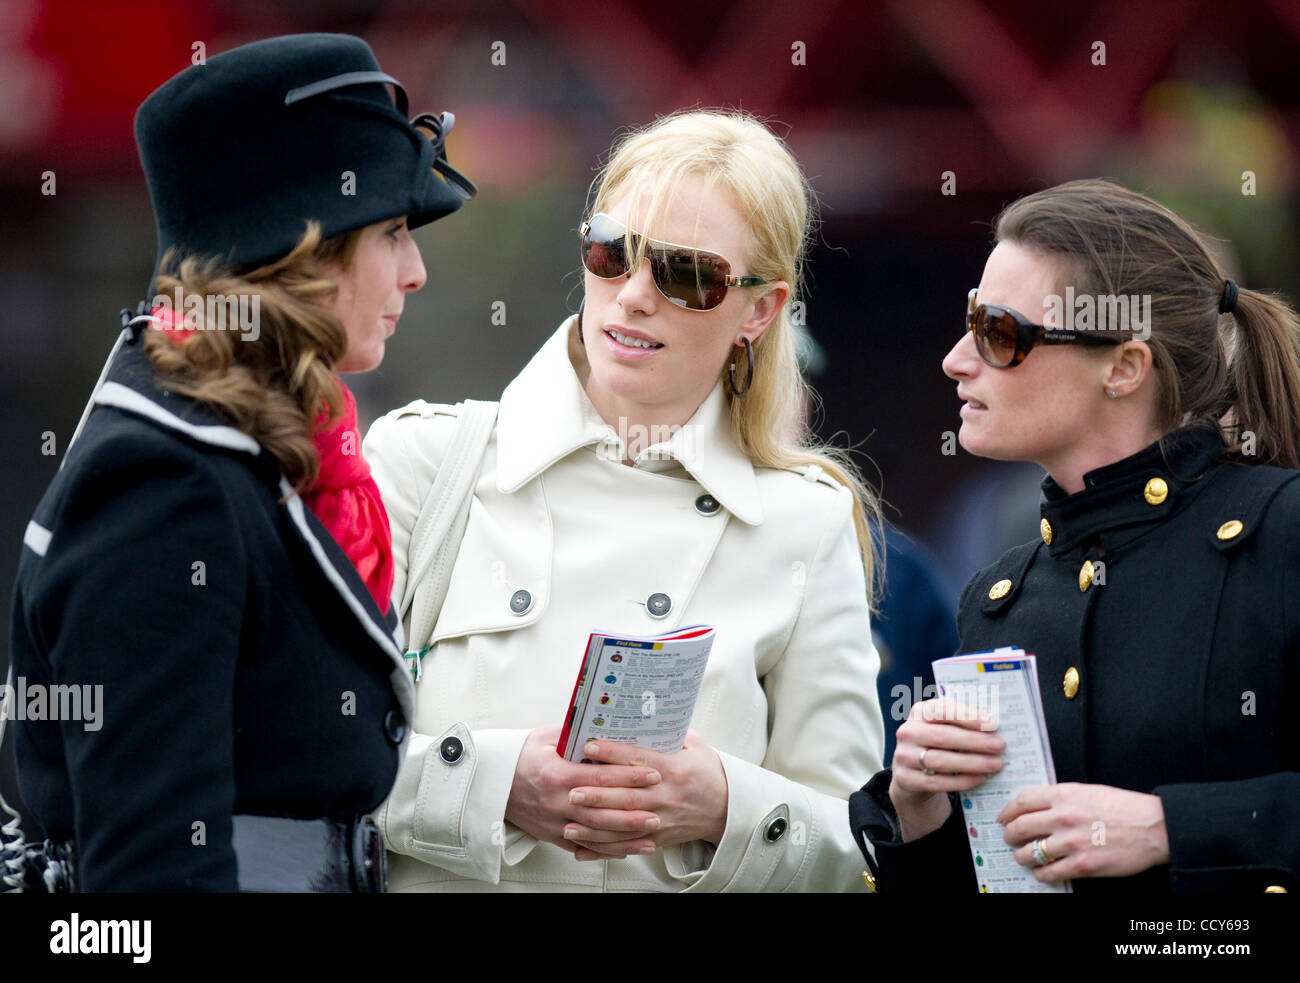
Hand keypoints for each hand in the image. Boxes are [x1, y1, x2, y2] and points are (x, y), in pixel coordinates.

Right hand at [504, 726, 663, 857]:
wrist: (492, 781)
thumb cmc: (522, 756)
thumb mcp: (547, 737)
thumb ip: (577, 736)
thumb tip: (608, 728)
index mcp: (557, 773)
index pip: (601, 777)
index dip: (629, 777)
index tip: (652, 774)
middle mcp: (557, 801)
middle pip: (602, 811)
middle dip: (633, 812)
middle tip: (659, 811)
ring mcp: (555, 821)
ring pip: (595, 833)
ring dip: (625, 836)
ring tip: (651, 835)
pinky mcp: (552, 835)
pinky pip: (583, 846)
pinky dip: (606, 850)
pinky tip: (626, 849)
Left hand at [562, 730, 728, 860]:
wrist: (727, 807)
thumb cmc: (706, 771)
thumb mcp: (693, 745)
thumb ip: (667, 733)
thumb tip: (639, 715)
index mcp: (674, 768)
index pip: (638, 759)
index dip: (612, 753)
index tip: (588, 747)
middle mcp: (666, 795)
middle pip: (627, 795)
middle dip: (598, 793)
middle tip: (571, 789)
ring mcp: (662, 818)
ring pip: (624, 823)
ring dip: (595, 824)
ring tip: (570, 820)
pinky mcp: (658, 836)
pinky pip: (628, 844)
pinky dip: (604, 848)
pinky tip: (582, 847)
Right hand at [889, 697, 1003, 840]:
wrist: (912, 776)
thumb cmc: (937, 746)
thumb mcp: (944, 728)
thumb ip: (962, 723)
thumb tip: (993, 725)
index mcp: (919, 713)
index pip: (941, 710)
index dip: (967, 716)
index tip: (991, 722)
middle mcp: (907, 732)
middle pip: (942, 736)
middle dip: (974, 741)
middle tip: (999, 745)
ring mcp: (904, 756)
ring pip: (940, 760)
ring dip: (971, 763)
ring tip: (995, 764)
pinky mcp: (906, 779)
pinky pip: (937, 782)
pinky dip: (962, 781)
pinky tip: (980, 778)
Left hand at [999, 782, 1169, 881]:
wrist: (1154, 827)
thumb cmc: (1124, 807)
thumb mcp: (1088, 791)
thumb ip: (1061, 798)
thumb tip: (1037, 808)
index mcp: (1064, 795)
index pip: (1022, 801)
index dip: (1007, 811)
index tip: (1003, 817)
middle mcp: (1063, 817)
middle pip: (1020, 826)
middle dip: (1009, 834)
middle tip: (1008, 838)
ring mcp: (1072, 842)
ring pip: (1030, 852)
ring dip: (1022, 856)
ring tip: (1023, 857)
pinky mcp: (1083, 864)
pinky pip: (1049, 872)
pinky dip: (1041, 874)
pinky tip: (1041, 872)